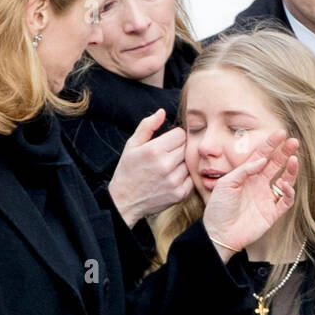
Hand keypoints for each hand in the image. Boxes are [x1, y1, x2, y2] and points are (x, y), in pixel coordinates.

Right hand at [108, 109, 192, 227]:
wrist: (124, 202)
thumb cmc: (127, 171)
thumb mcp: (131, 146)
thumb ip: (147, 126)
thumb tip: (162, 112)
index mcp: (154, 150)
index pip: (180, 134)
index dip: (173, 138)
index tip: (165, 145)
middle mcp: (166, 165)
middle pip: (186, 147)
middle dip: (177, 150)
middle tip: (166, 157)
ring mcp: (174, 181)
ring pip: (189, 163)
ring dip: (181, 164)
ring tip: (167, 169)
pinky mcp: (179, 194)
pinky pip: (191, 178)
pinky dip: (183, 178)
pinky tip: (170, 180)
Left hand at [202, 130, 298, 257]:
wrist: (218, 233)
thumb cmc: (218, 208)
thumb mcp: (226, 184)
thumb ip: (244, 170)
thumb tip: (262, 159)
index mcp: (246, 176)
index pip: (262, 156)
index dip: (271, 145)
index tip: (280, 133)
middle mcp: (258, 184)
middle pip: (276, 165)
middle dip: (285, 153)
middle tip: (293, 142)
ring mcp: (266, 198)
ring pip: (285, 180)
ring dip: (291, 170)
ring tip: (294, 159)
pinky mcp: (272, 213)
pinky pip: (285, 200)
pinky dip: (288, 192)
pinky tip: (284, 184)